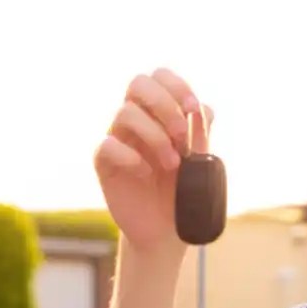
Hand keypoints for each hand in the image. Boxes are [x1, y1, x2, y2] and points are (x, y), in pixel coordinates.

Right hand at [94, 68, 213, 252]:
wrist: (167, 230)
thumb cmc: (183, 191)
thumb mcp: (200, 161)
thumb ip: (201, 134)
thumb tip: (201, 109)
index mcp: (159, 113)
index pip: (159, 77)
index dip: (177, 85)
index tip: (193, 109)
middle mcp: (136, 120)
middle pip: (138, 83)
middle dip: (164, 104)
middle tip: (181, 135)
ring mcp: (118, 139)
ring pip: (125, 113)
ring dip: (155, 136)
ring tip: (173, 164)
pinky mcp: (104, 163)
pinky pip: (108, 145)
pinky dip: (131, 157)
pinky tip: (146, 173)